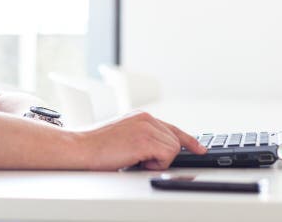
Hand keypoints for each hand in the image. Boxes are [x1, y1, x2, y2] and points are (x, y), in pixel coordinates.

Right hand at [78, 111, 206, 170]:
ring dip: (158, 160)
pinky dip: (156, 164)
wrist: (81, 147)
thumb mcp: (124, 133)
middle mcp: (146, 118)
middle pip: (175, 141)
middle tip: (140, 159)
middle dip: (162, 155)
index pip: (172, 128)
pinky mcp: (145, 140)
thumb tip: (161, 148)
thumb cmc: (97, 145)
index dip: (188, 140)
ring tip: (136, 159)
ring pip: (173, 149)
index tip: (200, 148)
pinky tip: (138, 161)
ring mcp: (146, 128)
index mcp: (141, 116)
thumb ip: (143, 135)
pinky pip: (167, 156)